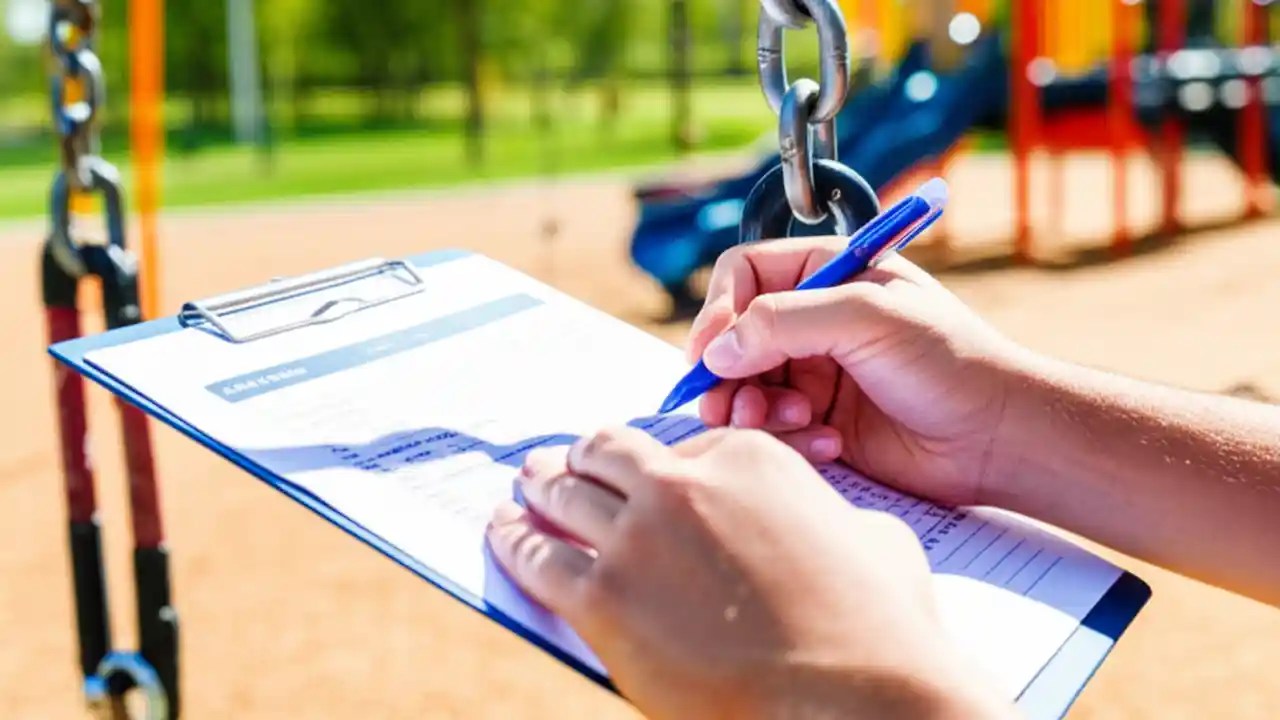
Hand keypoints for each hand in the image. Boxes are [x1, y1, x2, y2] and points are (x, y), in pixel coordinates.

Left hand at [486, 426, 1011, 719]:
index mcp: (744, 457)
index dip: (655, 464)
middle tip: (558, 464)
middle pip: (608, 455)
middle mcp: (681, 483)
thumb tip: (817, 523)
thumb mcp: (867, 533)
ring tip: (524, 488)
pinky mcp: (604, 599)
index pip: (676, 445)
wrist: (854, 693)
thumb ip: (820, 510)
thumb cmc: (878, 622)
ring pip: (563, 496)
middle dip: (583, 457)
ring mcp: (637, 538)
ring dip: (539, 488)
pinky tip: (502, 531)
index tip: (638, 475)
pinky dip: (513, 540)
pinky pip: (537, 558)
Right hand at [687, 236, 1026, 506]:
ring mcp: (814, 372)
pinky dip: (786, 440)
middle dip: (728, 373)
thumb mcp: (869, 318)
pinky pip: (772, 430)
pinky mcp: (818, 423)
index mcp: (827, 273)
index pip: (744, 275)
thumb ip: (786, 321)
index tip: (712, 353)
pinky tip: (827, 445)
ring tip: (790, 420)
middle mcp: (813, 320)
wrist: (997, 437)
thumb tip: (718, 350)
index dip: (719, 311)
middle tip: (730, 406)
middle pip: (732, 337)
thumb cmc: (951, 362)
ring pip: (743, 387)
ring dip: (753, 409)